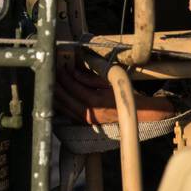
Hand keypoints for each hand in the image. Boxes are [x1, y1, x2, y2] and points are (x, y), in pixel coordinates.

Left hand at [55, 61, 176, 125]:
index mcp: (97, 101)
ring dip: (56, 96)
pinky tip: (56, 98)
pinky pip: (69, 114)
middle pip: (65, 99)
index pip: (74, 87)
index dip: (65, 76)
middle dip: (56, 86)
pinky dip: (61, 105)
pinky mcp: (88, 123)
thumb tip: (73, 72)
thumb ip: (90, 78)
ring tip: (50, 84)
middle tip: (50, 74)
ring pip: (65, 109)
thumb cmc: (126, 94)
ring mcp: (89, 120)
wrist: (141, 113)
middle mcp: (91, 113)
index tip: (61, 67)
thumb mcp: (110, 81)